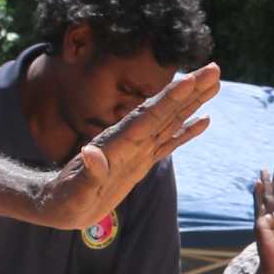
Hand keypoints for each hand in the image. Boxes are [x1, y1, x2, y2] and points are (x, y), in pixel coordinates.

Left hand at [34, 65, 222, 231]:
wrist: (58, 205)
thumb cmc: (63, 200)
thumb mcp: (73, 193)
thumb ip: (86, 174)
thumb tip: (91, 153)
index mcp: (117, 143)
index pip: (148, 116)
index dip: (169, 98)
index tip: (190, 78)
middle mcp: (130, 140)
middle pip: (165, 110)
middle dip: (190, 90)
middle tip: (215, 68)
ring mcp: (137, 150)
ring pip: (170, 121)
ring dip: (192, 103)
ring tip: (214, 84)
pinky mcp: (140, 162)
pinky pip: (168, 143)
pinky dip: (186, 131)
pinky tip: (204, 120)